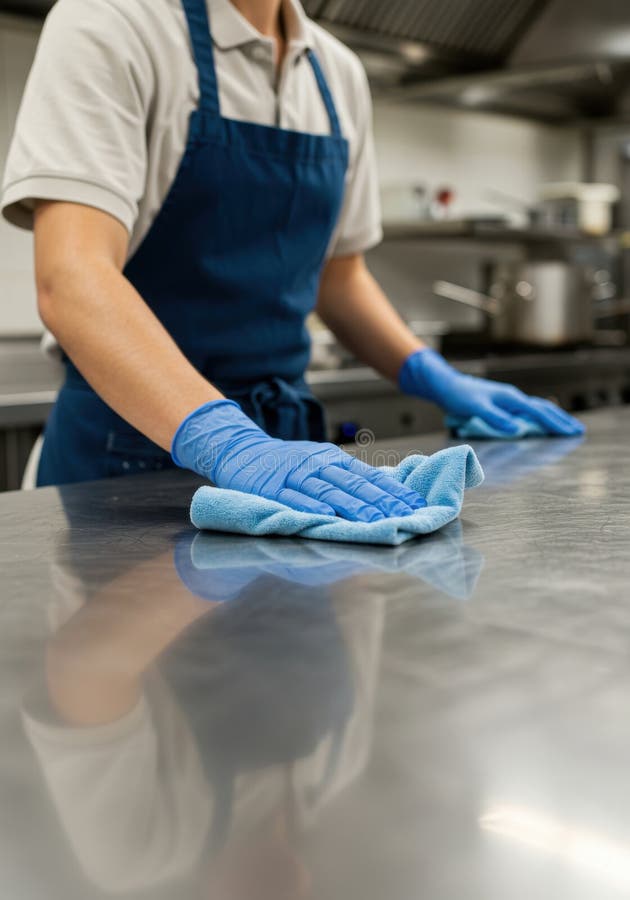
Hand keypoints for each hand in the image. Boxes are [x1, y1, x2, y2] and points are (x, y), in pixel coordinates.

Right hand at [172, 400, 425, 521]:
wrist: (242, 451)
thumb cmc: (286, 462)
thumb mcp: (319, 462)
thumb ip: (347, 476)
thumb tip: (386, 490)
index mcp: (332, 459)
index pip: (368, 476)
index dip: (392, 491)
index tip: (414, 506)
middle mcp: (317, 465)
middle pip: (354, 485)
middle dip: (381, 502)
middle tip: (404, 517)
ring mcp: (294, 476)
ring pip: (328, 492)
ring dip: (353, 508)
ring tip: (375, 521)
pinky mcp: (271, 488)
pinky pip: (292, 499)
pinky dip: (309, 508)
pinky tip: (325, 517)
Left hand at [399, 349, 584, 436]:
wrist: (446, 385)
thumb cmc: (459, 395)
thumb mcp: (476, 408)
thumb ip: (496, 419)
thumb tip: (518, 429)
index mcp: (510, 399)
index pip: (539, 413)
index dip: (556, 424)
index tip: (571, 432)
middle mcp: (513, 398)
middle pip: (544, 409)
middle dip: (561, 420)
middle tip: (578, 430)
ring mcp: (509, 400)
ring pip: (538, 408)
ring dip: (553, 417)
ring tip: (567, 426)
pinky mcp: (503, 403)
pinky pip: (528, 410)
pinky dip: (540, 416)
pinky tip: (541, 421)